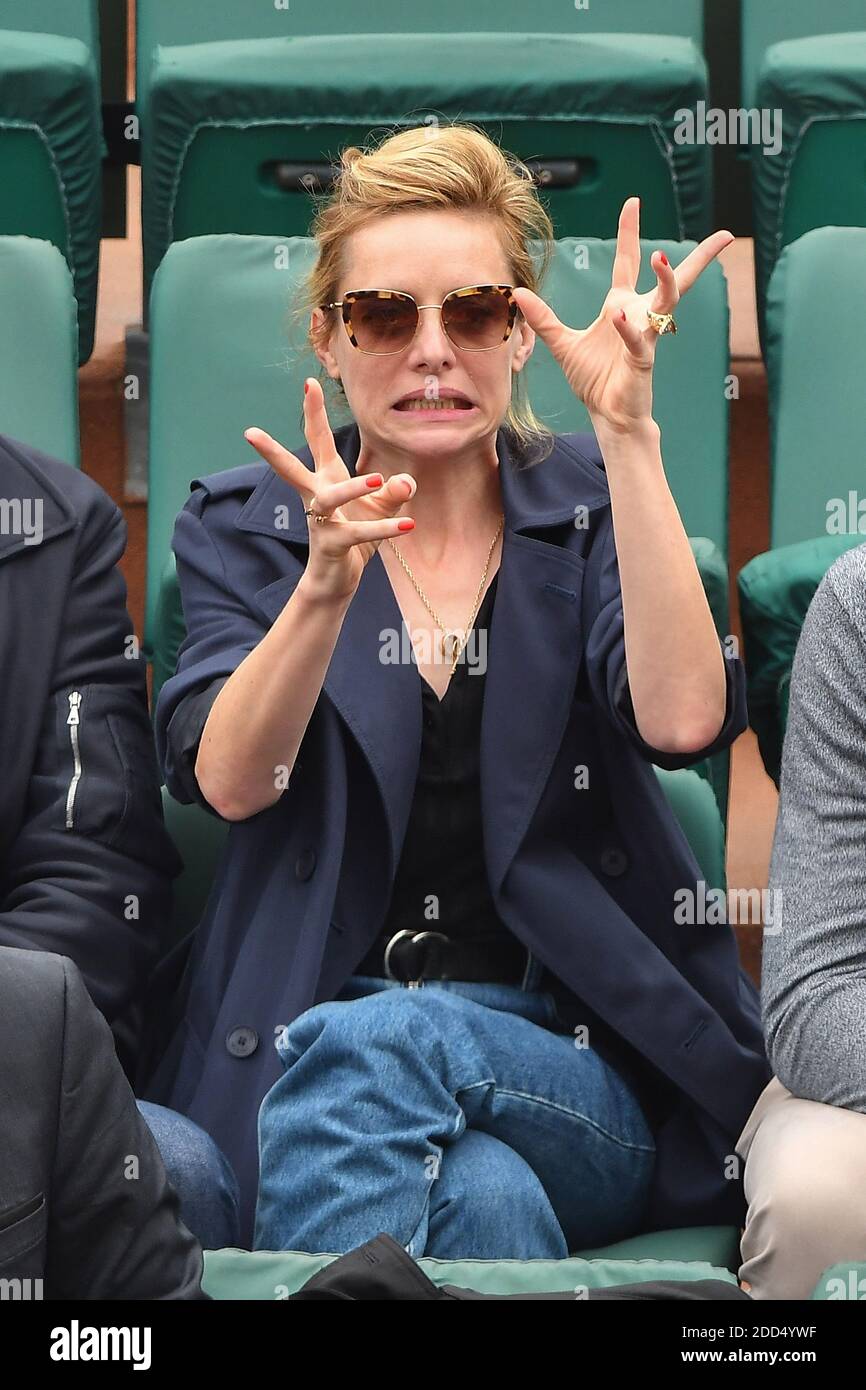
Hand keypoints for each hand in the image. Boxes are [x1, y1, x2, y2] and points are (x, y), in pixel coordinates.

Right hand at [244, 378, 415, 601]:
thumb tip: (405, 481)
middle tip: (252, 431)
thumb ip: (395, 491)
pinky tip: (408, 524)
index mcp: (327, 479)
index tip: (308, 384)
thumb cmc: (356, 536)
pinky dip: (384, 528)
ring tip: (377, 480)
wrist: (339, 579)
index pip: (318, 441)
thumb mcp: (381, 508)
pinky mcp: (333, 544)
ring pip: (330, 499)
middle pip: (296, 466)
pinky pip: (358, 532)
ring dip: (353, 488)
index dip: (313, 413)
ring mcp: (321, 520)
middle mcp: (318, 495)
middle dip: (277, 448)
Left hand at [512, 197, 732, 434]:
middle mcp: (640, 315)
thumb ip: (544, 318)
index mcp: (622, 305)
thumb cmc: (594, 380)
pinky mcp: (642, 359)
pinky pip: (638, 339)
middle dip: (699, 257)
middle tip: (724, 235)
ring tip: (658, 258)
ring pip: (666, 302)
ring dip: (666, 279)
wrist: (608, 415)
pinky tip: (620, 315)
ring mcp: (645, 335)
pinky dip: (629, 327)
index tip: (633, 202)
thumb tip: (520, 292)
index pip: (627, 261)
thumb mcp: (563, 344)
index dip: (630, 232)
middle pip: (674, 279)